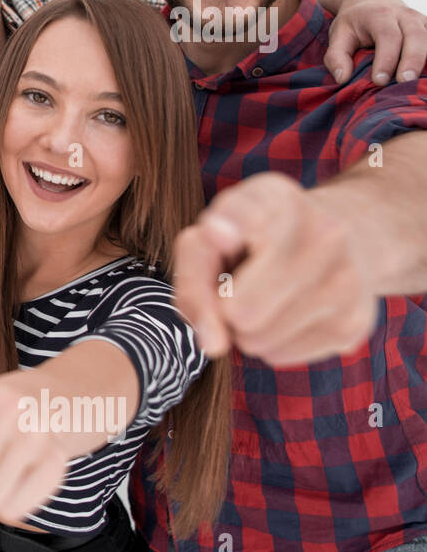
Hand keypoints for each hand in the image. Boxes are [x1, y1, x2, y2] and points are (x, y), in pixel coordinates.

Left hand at [172, 172, 374, 366]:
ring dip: (246, 327)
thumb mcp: (211, 237)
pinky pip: (278, 355)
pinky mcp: (357, 324)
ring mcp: (347, 279)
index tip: (215, 232)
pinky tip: (287, 311)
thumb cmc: (254, 241)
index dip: (221, 234)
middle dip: (223, 307)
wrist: (344, 239)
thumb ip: (193, 275)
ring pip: (255, 340)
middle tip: (236, 284)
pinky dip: (270, 341)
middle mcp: (324, 232)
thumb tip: (214, 344)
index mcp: (277, 196)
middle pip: (238, 310)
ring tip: (264, 295)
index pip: (241, 219)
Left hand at [326, 0, 426, 85]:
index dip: (385, 59)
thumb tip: (342, 78)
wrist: (370, 1)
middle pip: (415, 36)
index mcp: (380, 15)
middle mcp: (404, 15)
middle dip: (412, 60)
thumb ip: (336, 57)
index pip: (387, 37)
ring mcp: (420, 20)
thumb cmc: (353, 23)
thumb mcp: (338, 36)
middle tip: (405, 82)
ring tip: (420, 82)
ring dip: (426, 59)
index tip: (379, 81)